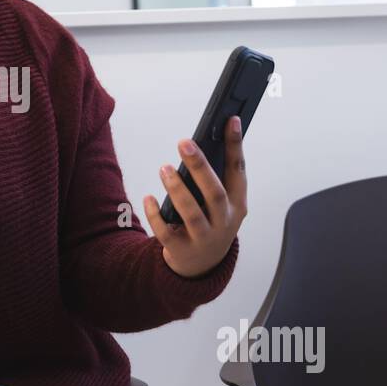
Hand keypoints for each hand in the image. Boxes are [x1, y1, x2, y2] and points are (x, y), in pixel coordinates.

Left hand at [142, 116, 247, 278]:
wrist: (202, 266)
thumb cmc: (210, 223)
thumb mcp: (221, 204)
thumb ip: (215, 178)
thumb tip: (199, 144)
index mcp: (237, 205)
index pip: (238, 171)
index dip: (236, 146)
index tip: (232, 120)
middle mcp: (224, 222)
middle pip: (215, 193)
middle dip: (200, 166)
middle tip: (184, 142)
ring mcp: (204, 238)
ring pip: (192, 213)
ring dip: (177, 189)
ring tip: (164, 168)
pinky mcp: (181, 250)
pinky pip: (166, 232)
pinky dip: (156, 215)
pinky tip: (148, 197)